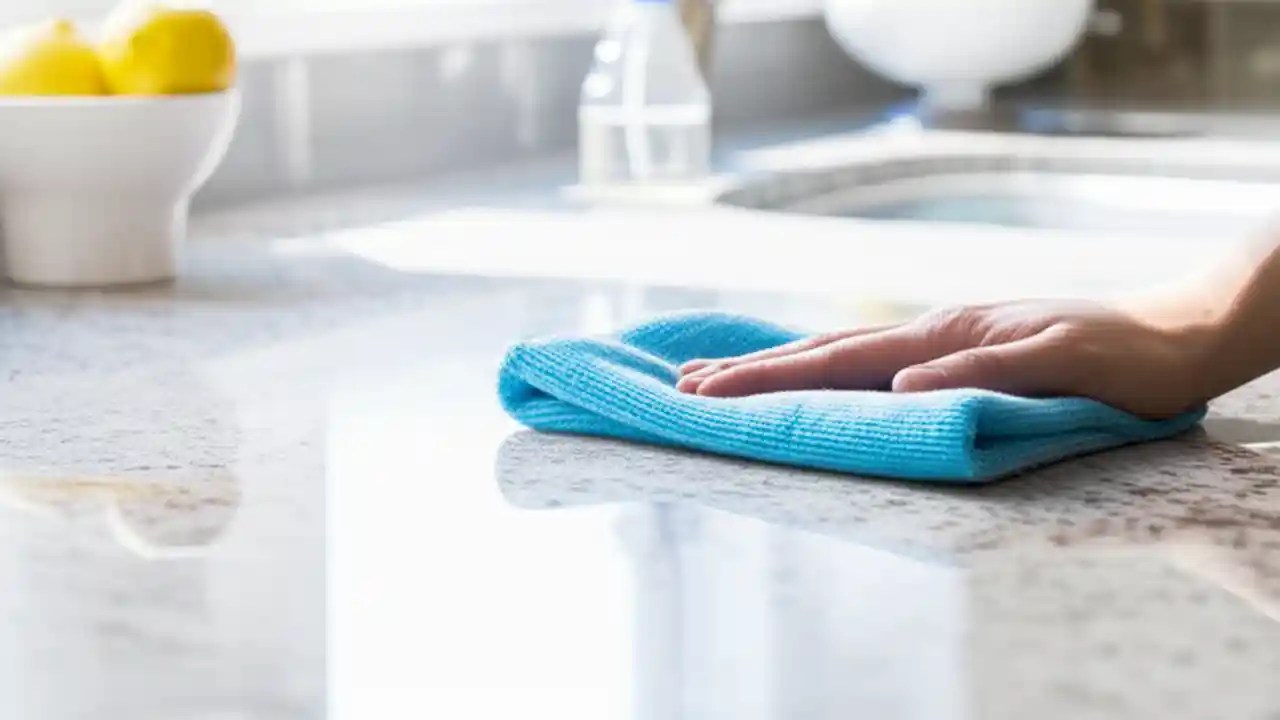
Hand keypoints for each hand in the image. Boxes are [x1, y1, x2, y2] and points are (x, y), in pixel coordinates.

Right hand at [676, 300, 1219, 418]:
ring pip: (838, 356)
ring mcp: (936, 342)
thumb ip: (979, 372)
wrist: (1167, 338)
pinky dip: (820, 370)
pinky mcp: (949, 354)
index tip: (710, 390)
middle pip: (821, 353)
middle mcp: (928, 335)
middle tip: (684, 384)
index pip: (837, 361)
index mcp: (941, 337)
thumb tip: (900, 382)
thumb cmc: (1119, 358)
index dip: (769, 377)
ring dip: (776, 368)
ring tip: (721, 376)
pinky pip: (866, 365)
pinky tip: (806, 374)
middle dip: (750, 371)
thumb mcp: (1059, 365)